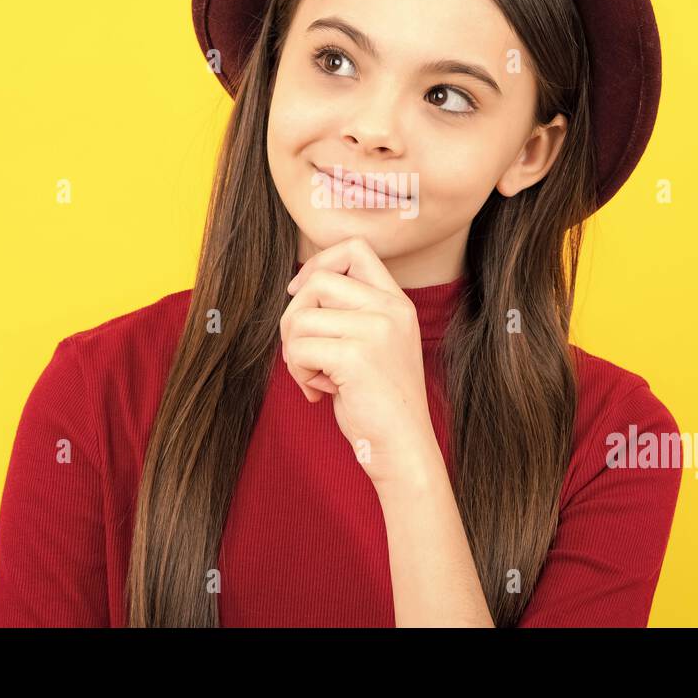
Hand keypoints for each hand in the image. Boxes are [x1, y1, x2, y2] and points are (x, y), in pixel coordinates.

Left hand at [280, 236, 438, 489]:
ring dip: (294, 351)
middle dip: (295, 316)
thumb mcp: (373, 344)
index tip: (301, 294)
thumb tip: (297, 291)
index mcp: (396, 303)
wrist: (403, 447)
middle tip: (303, 352)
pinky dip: (297, 371)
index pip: (354, 249)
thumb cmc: (379, 402)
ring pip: (301, 316)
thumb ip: (348, 314)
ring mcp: (377, 329)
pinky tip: (318, 392)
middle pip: (318, 281)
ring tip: (315, 376)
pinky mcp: (357, 355)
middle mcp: (390, 309)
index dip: (317, 264)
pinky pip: (299, 347)